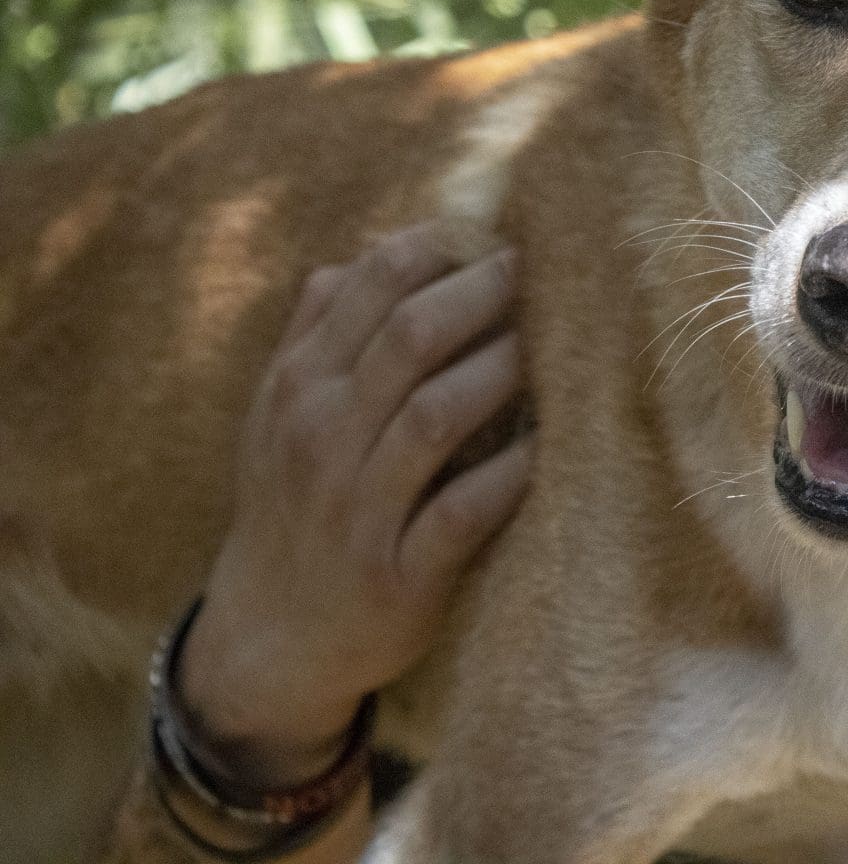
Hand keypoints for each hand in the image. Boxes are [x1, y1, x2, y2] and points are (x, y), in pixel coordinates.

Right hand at [178, 224, 530, 788]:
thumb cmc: (294, 505)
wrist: (270, 638)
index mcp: (300, 387)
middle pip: (410, 338)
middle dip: (481, 295)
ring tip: (550, 350)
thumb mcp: (280, 417)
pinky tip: (549, 446)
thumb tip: (357, 256)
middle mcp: (321, 437)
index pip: (370, 287)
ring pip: (435, 416)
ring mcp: (357, 508)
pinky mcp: (398, 575)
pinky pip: (460, 512)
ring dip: (500, 372)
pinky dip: (510, 474)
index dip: (440, 250)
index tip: (493, 236)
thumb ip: (316, 335)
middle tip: (536, 276)